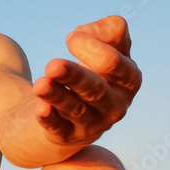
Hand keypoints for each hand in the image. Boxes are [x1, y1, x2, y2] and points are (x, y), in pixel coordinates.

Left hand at [32, 15, 140, 144]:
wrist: (67, 113)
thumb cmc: (88, 74)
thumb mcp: (104, 51)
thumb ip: (108, 32)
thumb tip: (85, 33)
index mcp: (128, 81)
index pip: (113, 63)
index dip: (90, 46)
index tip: (71, 37)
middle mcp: (115, 106)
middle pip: (95, 89)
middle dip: (75, 76)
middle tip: (52, 64)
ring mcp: (93, 124)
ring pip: (75, 109)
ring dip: (57, 96)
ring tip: (40, 84)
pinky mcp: (67, 137)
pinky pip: (58, 128)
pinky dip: (50, 119)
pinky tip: (40, 109)